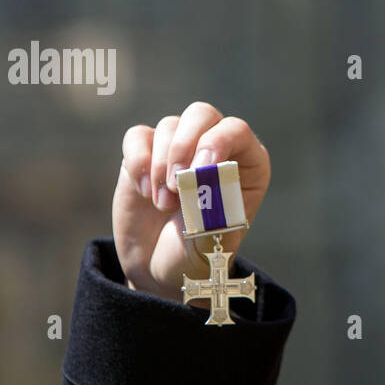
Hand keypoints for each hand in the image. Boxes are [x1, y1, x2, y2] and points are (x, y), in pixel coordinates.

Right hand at [113, 102, 270, 301]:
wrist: (162, 270)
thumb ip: (211, 212)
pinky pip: (137, 137)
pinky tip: (145, 191)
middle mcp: (215, 147)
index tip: (199, 170)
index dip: (217, 141)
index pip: (236, 130)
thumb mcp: (213, 243)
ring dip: (160, 166)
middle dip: (183, 145)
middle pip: (201, 114)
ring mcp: (179, 148)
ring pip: (168, 127)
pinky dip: (137, 162)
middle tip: (175, 183)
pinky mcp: (145, 154)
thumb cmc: (199, 255)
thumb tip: (199, 179)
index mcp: (247, 164)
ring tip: (163, 205)